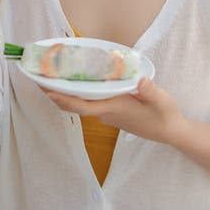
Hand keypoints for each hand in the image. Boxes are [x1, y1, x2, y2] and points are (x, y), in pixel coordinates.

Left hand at [43, 77, 186, 146]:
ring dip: (65, 93)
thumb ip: (150, 91)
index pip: (84, 106)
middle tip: (39, 78)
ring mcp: (108, 114)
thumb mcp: (162, 101)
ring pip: (81, 104)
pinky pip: (89, 103)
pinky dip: (77, 94)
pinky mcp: (112, 112)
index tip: (48, 91)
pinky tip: (76, 82)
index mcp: (114, 108)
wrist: (171, 132)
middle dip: (57, 93)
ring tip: (51, 77)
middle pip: (76, 104)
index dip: (65, 99)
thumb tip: (140, 80)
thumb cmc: (164, 116)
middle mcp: (107, 112)